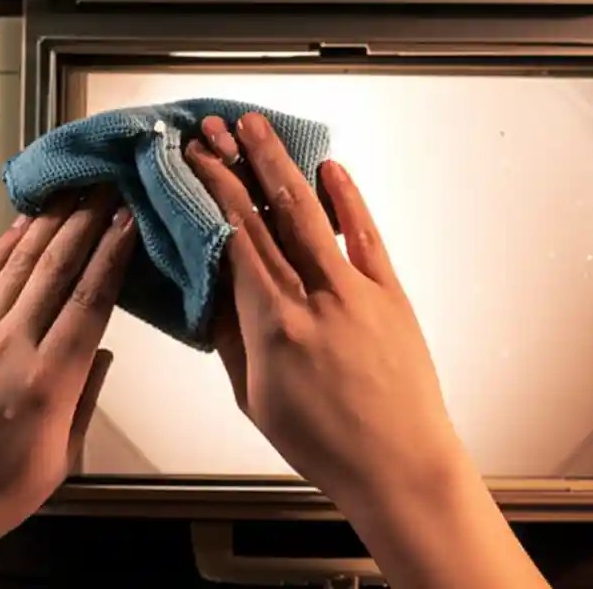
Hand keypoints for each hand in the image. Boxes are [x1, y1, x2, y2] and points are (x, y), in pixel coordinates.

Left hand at [0, 185, 136, 588]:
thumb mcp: (63, 456)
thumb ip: (85, 396)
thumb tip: (100, 350)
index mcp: (49, 381)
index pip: (90, 301)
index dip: (112, 254)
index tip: (130, 218)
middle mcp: (11, 348)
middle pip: (56, 270)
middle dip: (86, 222)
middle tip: (108, 184)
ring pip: (19, 267)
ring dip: (49, 224)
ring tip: (72, 191)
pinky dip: (3, 250)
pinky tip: (21, 227)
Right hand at [187, 114, 462, 504]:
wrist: (398, 463)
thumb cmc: (325, 443)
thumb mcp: (255, 396)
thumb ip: (230, 335)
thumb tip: (209, 286)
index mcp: (274, 324)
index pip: (234, 239)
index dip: (211, 192)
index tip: (194, 162)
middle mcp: (315, 297)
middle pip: (267, 214)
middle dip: (237, 164)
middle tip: (214, 130)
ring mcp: (357, 290)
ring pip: (312, 212)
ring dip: (282, 165)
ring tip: (260, 129)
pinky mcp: (391, 293)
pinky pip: (366, 235)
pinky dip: (348, 199)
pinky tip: (331, 168)